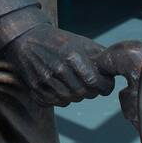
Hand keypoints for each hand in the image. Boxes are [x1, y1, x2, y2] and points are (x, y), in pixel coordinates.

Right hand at [0, 25, 115, 106]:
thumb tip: (115, 70)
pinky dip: (62, 99)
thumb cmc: (58, 40)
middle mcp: (58, 69)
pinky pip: (55, 103)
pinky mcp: (35, 88)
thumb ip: (100, 56)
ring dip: (77, 96)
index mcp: (72, 56)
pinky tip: (62, 87)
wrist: (25, 39)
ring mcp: (45, 80)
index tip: (105, 84)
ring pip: (70, 100)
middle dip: (92, 92)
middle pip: (84, 94)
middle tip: (92, 85)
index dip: (104, 86)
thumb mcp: (81, 42)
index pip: (95, 82)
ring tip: (77, 85)